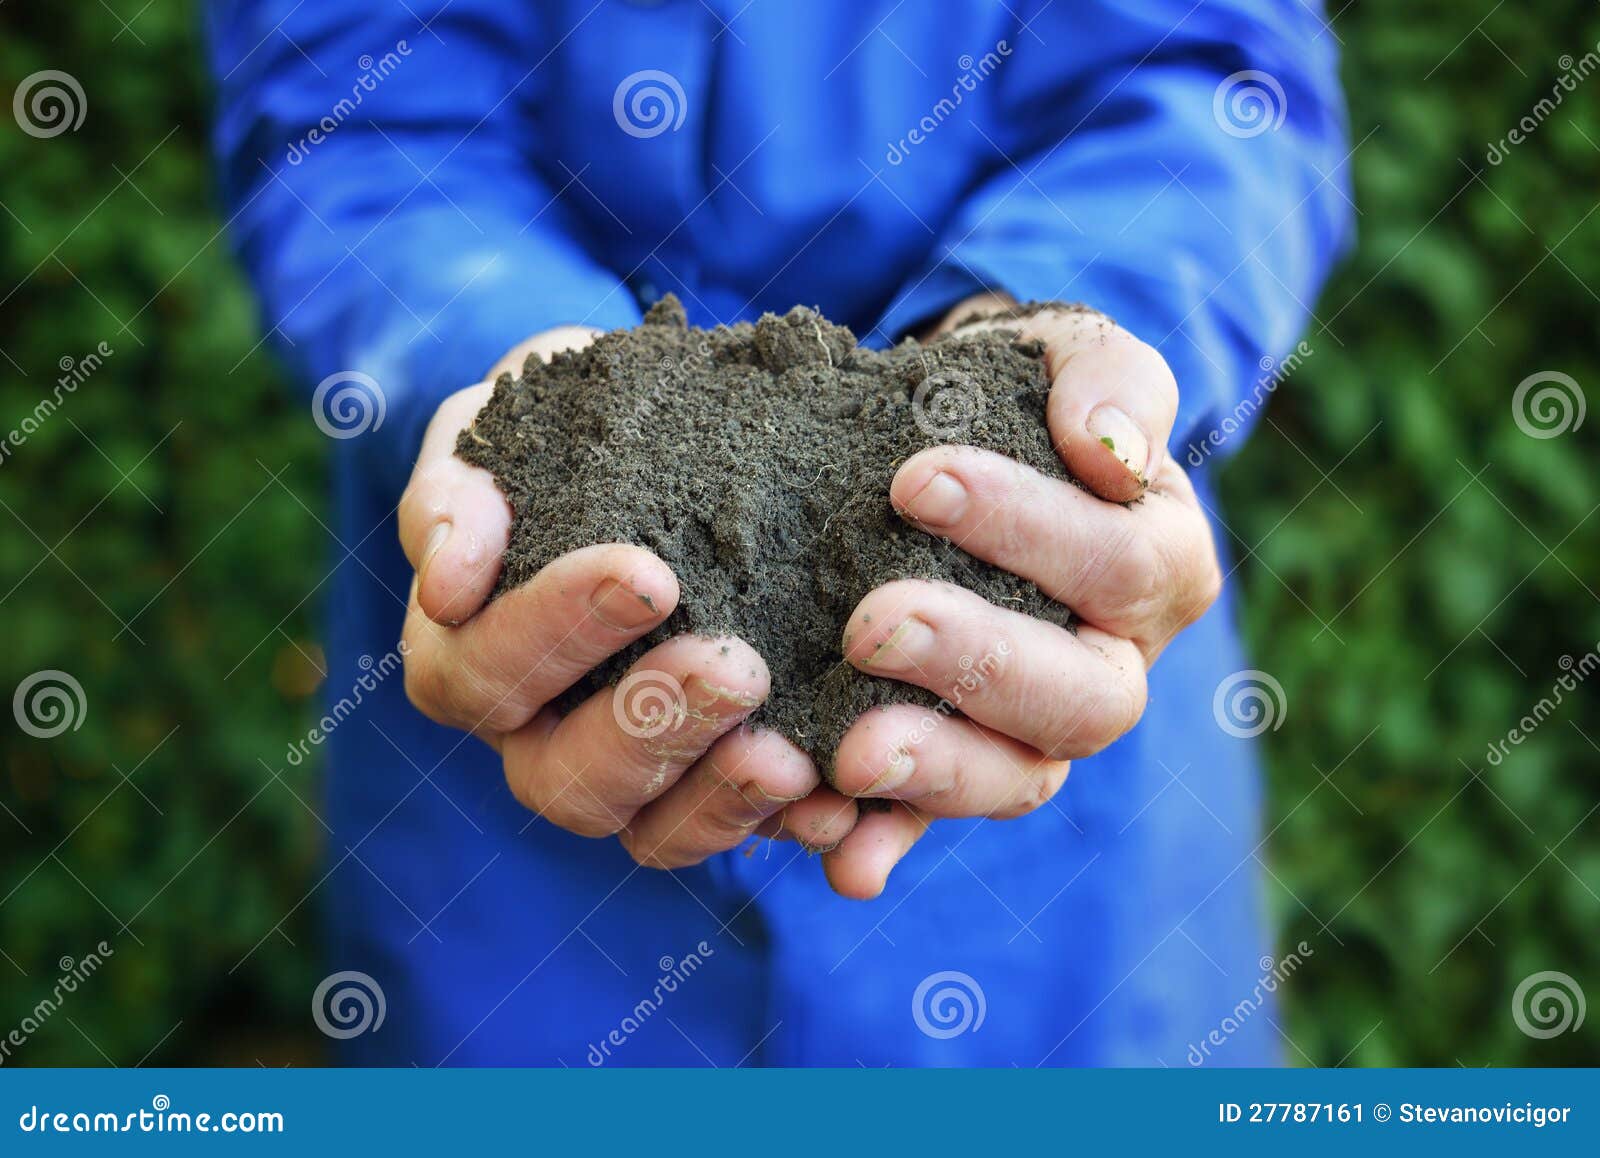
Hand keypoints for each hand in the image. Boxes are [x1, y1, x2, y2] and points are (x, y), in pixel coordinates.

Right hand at [397, 327, 856, 866]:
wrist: (675, 442)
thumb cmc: (572, 428)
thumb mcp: (510, 423)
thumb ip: (462, 487)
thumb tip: (447, 578)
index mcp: (470, 656)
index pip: (482, 670)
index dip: (555, 632)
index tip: (649, 574)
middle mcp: (539, 737)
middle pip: (564, 778)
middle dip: (651, 725)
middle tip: (740, 668)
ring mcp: (629, 778)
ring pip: (650, 832)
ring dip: (719, 799)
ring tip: (791, 759)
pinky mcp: (713, 793)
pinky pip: (744, 836)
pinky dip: (794, 827)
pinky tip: (845, 805)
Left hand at [820, 297, 1223, 898]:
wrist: (952, 444)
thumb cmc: (1024, 398)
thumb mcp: (1074, 352)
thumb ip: (1109, 381)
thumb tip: (1109, 452)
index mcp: (1158, 570)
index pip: (1115, 564)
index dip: (1027, 530)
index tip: (913, 480)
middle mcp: (1112, 667)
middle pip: (1081, 701)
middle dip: (977, 664)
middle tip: (871, 625)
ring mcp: (1033, 731)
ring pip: (1017, 779)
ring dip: (936, 773)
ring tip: (849, 757)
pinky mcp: (957, 765)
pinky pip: (932, 822)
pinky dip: (888, 842)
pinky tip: (839, 856)